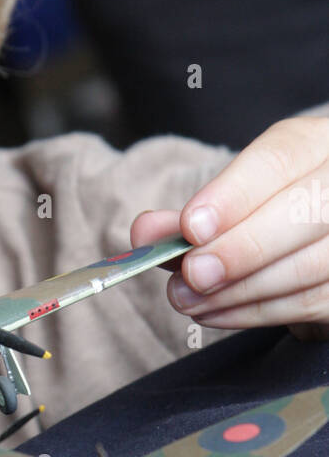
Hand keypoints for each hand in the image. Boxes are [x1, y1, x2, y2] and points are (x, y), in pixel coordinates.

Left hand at [131, 116, 328, 339]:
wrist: (314, 234)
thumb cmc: (267, 209)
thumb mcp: (231, 197)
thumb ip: (190, 215)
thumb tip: (145, 234)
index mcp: (315, 144)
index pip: (278, 161)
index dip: (233, 196)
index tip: (190, 228)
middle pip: (304, 212)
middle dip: (239, 249)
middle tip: (190, 274)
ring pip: (307, 266)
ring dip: (237, 290)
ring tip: (187, 299)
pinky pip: (307, 303)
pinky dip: (252, 312)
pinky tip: (213, 311)